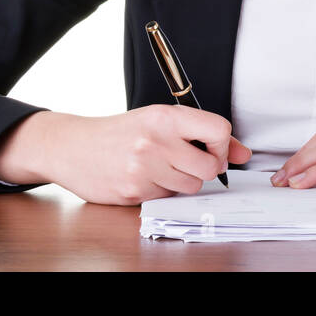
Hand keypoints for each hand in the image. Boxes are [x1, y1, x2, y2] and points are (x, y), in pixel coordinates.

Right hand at [43, 104, 252, 205]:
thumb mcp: (160, 120)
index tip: (212, 147)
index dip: (222, 144)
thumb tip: (243, 154)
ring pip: (192, 186)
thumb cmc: (120, 132)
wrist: (73, 147)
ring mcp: (144, 169)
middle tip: (187, 161)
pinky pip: (168, 198)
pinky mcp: (134, 192)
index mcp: (165, 117)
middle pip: (210, 167)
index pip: (218, 130)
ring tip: (162, 167)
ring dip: (183, 181)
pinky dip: (162, 191)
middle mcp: (155, 142)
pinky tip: (145, 177)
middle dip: (206, 168)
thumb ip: (203, 134)